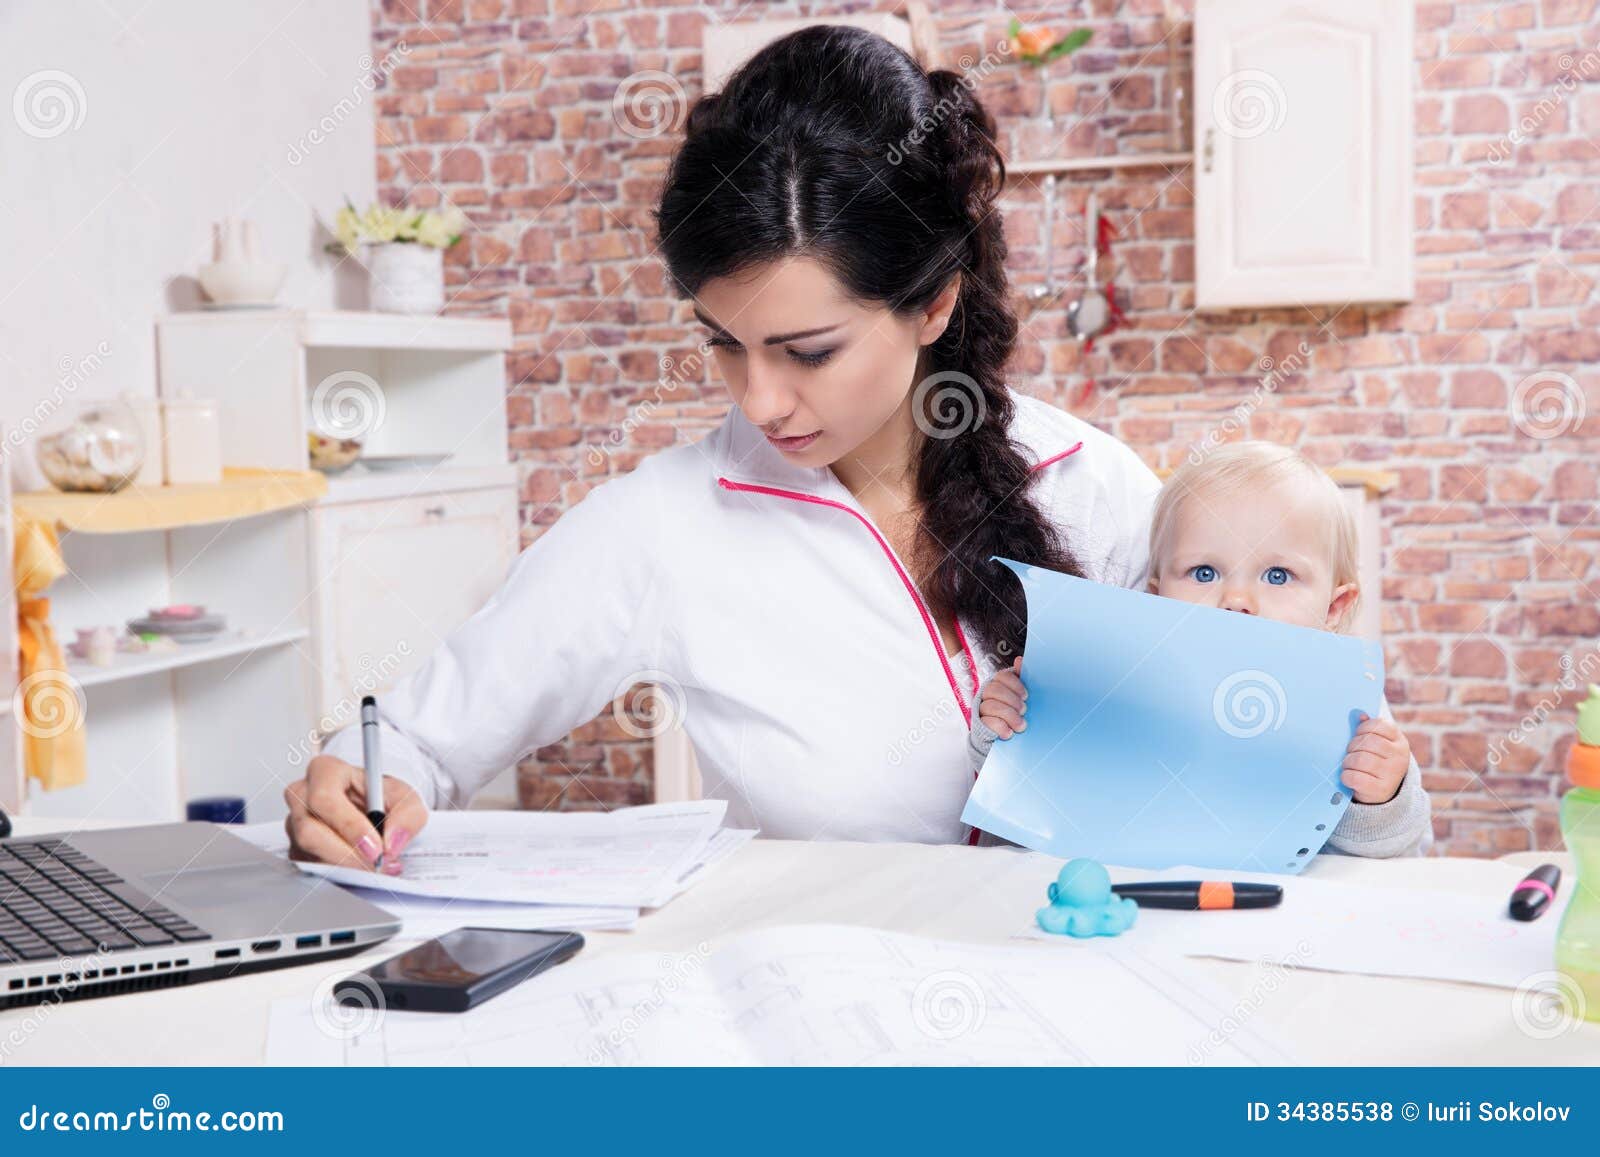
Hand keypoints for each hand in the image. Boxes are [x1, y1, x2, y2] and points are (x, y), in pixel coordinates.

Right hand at [284, 755, 427, 873]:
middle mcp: (301, 796)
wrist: (373, 809)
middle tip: (377, 864)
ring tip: (377, 867)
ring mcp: (294, 824)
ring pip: (309, 854)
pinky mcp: (296, 849)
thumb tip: (391, 843)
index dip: (349, 826)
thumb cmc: (381, 796)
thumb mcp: (405, 797)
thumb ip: (408, 816)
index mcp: (325, 772)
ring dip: (345, 867)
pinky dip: (340, 874)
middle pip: (309, 832)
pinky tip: (361, 870)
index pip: (324, 798)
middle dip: (347, 854)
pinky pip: (311, 868)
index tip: (375, 846)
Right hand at [978, 656, 1027, 738]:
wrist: (1004, 736)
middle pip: (994, 689)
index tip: (1026, 696)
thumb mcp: (1020, 695)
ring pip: (991, 706)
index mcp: (997, 684)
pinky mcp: (979, 725)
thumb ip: (1020, 678)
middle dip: (1012, 700)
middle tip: (1024, 710)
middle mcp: (986, 695)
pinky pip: (988, 722)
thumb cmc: (1013, 712)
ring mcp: (981, 710)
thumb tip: (1020, 660)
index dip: (1015, 685)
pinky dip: (1001, 728)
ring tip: (1021, 726)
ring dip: (1010, 716)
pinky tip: (1009, 733)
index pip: (1002, 676)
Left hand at [1342, 714, 1409, 804]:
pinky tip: (1349, 777)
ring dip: (1348, 762)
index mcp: (1400, 742)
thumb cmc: (1375, 762)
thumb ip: (1369, 728)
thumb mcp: (1377, 744)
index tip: (1358, 735)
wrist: (1382, 793)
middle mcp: (1400, 757)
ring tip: (1349, 765)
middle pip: (1367, 742)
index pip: (1379, 725)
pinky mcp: (1380, 790)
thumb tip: (1359, 714)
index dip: (1363, 728)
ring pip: (1360, 759)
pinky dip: (1346, 776)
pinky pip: (1354, 778)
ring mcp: (1392, 774)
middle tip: (1351, 753)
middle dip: (1352, 746)